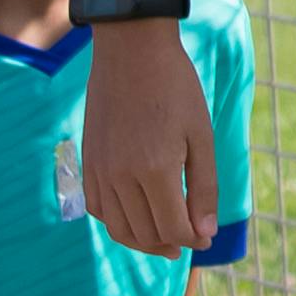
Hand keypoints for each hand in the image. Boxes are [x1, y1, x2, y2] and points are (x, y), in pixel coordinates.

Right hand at [77, 23, 217, 268]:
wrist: (131, 51)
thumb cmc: (175, 88)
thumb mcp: (202, 136)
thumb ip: (204, 188)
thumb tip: (205, 234)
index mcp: (156, 170)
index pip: (174, 228)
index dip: (193, 240)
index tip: (206, 238)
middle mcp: (122, 176)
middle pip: (147, 234)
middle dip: (171, 244)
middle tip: (190, 239)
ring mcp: (100, 171)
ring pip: (119, 228)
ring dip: (144, 241)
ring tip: (165, 239)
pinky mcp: (88, 162)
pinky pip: (98, 209)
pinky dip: (117, 222)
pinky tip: (136, 217)